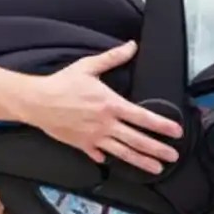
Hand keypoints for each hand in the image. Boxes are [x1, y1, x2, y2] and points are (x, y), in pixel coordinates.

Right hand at [22, 41, 183, 173]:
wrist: (36, 101)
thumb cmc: (62, 83)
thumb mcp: (89, 66)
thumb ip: (113, 57)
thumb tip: (132, 45)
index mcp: (110, 104)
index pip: (143, 117)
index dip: (162, 125)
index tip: (176, 132)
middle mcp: (105, 124)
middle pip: (137, 140)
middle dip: (157, 149)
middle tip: (173, 156)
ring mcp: (94, 137)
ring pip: (123, 152)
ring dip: (142, 161)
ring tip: (157, 168)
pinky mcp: (82, 144)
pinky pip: (99, 154)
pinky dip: (108, 158)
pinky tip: (114, 163)